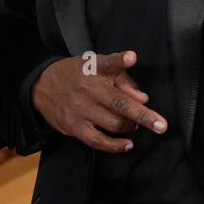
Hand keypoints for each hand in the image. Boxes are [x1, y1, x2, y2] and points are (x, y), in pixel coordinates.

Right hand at [28, 50, 167, 152]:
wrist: (41, 85)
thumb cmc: (77, 74)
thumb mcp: (97, 66)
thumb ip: (123, 80)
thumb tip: (143, 99)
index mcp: (95, 69)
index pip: (109, 63)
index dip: (122, 60)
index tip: (132, 57)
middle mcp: (88, 89)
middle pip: (120, 104)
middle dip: (143, 116)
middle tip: (161, 126)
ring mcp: (80, 109)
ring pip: (113, 124)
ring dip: (130, 128)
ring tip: (134, 126)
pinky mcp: (73, 126)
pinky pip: (97, 141)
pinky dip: (114, 146)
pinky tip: (127, 145)